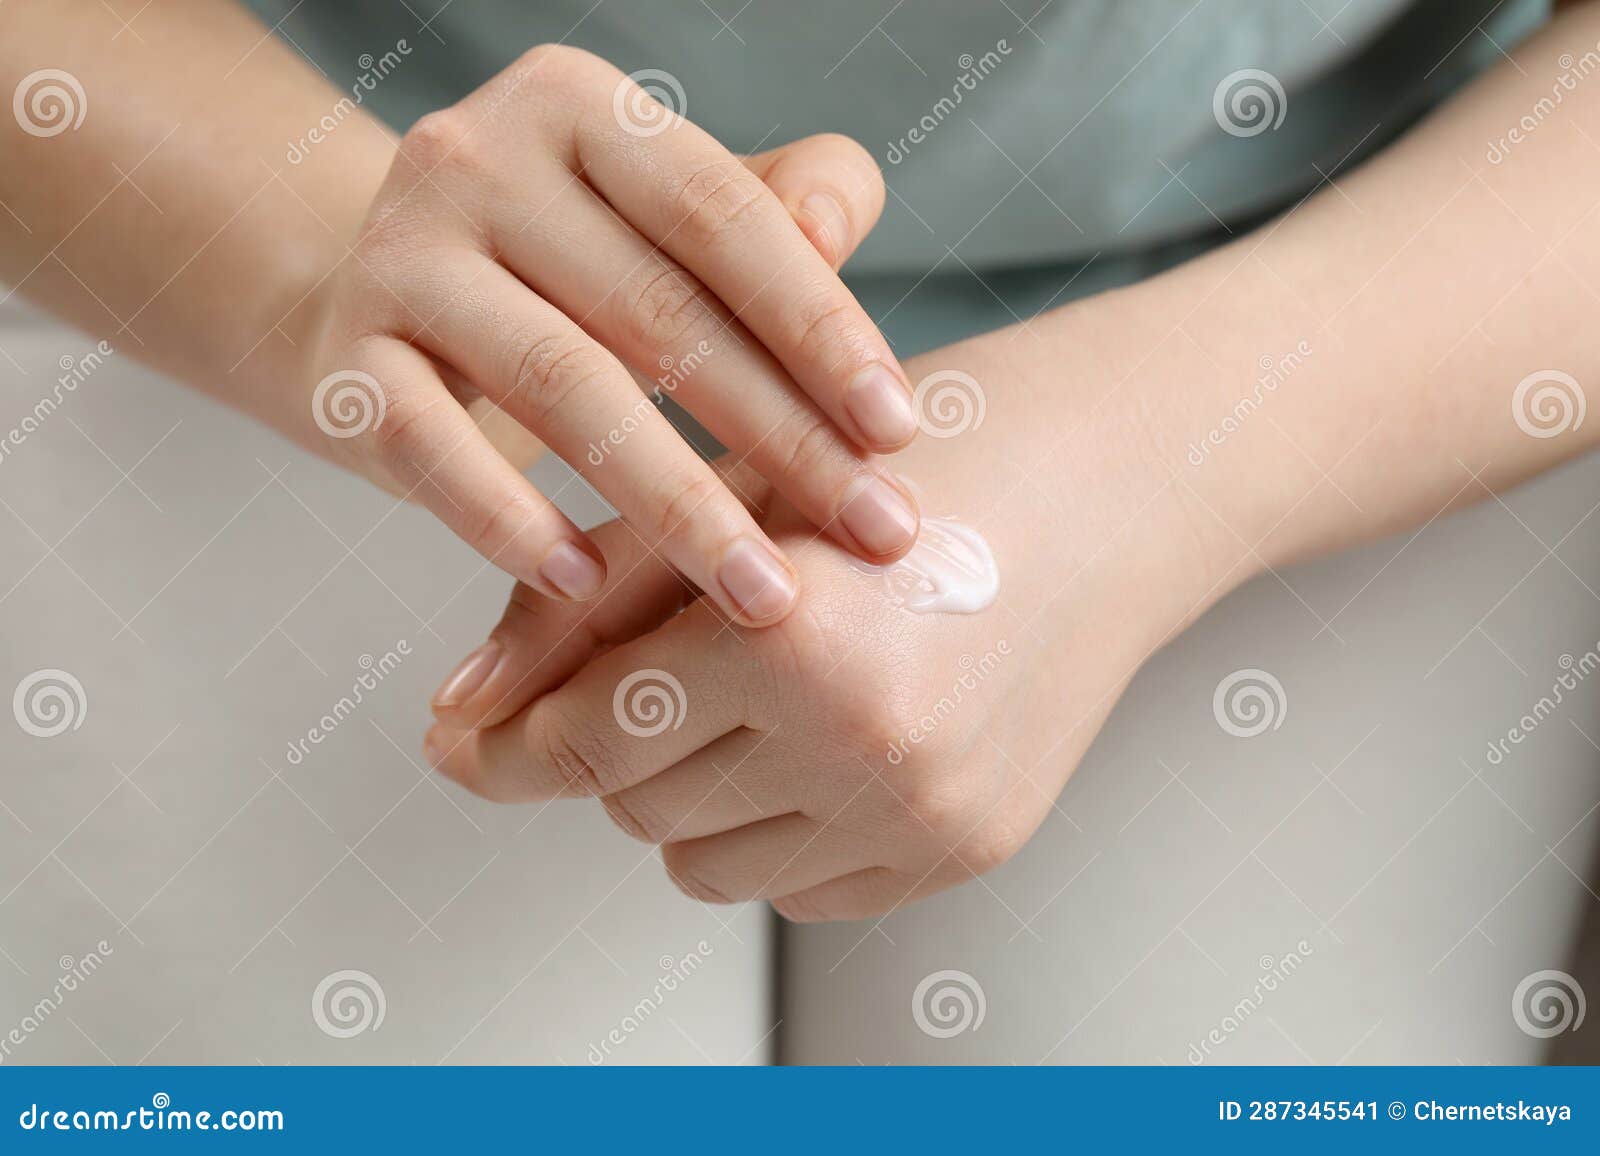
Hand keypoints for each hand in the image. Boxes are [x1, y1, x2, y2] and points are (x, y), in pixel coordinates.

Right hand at [297, 45, 920, 625]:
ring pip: (562, 386)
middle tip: (871, 530)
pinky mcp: (345, 360)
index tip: (898, 430)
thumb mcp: (672, 213)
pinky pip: (433, 449)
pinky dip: (509, 521)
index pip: (724, 216)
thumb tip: (836, 232)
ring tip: (761, 591)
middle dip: (781, 434)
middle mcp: (477, 158)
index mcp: (581, 108)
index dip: (820, 324)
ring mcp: (398, 256)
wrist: (379, 299)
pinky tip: (587, 586)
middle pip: (657, 311)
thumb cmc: (571, 264)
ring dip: (676, 503)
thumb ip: (778, 202)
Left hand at [421, 310, 1241, 919]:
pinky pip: (798, 888)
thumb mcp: (738, 488)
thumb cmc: (929, 453)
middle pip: (637, 811)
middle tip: (657, 661)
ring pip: (707, 865)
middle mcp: (869, 749)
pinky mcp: (967, 854)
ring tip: (753, 691)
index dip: (507, 746)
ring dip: (690, 794)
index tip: (462, 743)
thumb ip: (583, 608)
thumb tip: (455, 723)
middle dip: (615, 743)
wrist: (1125, 484)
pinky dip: (775, 826)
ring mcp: (925, 817)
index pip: (590, 740)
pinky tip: (825, 732)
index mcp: (799, 632)